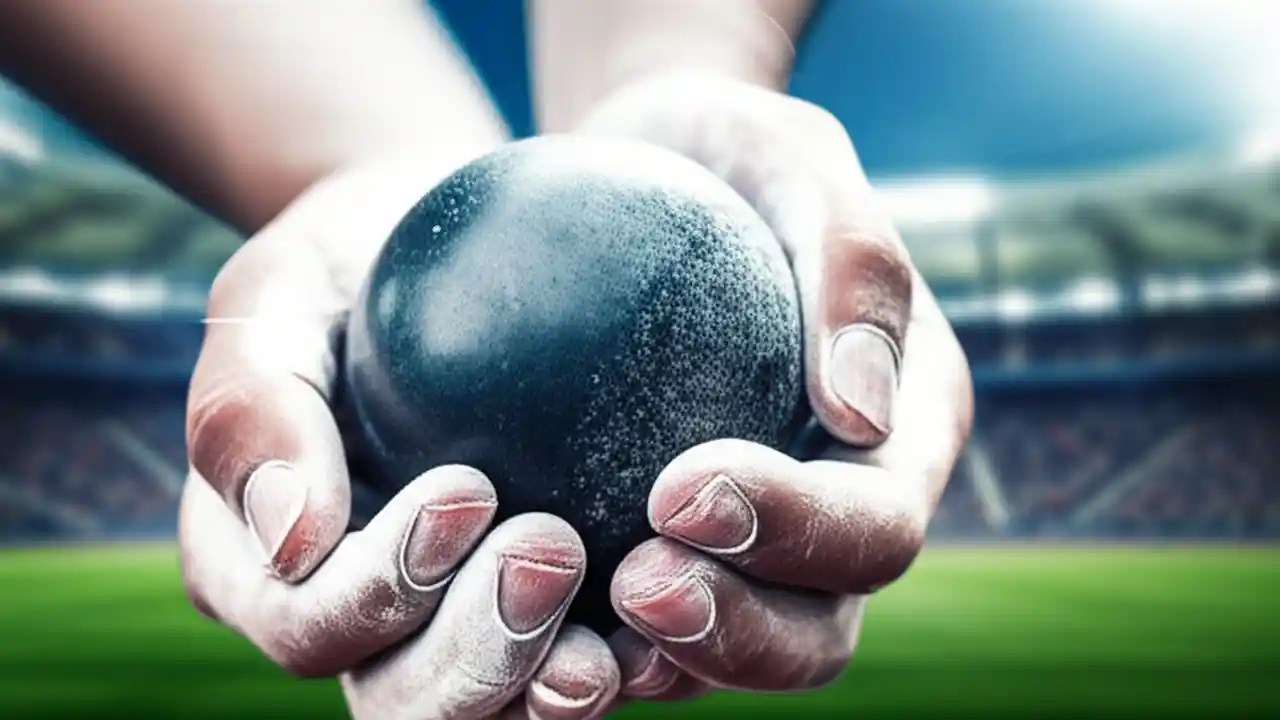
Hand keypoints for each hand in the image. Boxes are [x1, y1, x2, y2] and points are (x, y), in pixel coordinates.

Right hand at [179, 155, 619, 718]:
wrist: (451, 243)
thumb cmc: (349, 263)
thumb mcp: (276, 295)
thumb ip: (254, 405)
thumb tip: (294, 540)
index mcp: (266, 566)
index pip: (311, 628)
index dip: (378, 593)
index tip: (466, 489)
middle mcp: (362, 618)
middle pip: (407, 702)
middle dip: (479, 655)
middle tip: (554, 546)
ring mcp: (456, 624)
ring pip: (502, 712)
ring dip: (561, 682)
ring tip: (640, 608)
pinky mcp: (550, 612)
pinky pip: (592, 664)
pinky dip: (641, 656)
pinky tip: (690, 612)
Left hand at [578, 73, 973, 697]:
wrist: (641, 174)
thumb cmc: (724, 154)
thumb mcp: (791, 155)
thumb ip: (853, 263)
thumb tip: (864, 414)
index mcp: (903, 434)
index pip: (877, 523)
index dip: (796, 532)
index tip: (678, 489)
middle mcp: (839, 510)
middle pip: (818, 628)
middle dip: (737, 628)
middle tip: (632, 582)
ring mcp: (757, 546)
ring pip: (732, 654)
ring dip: (665, 656)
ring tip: (582, 608)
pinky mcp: (671, 550)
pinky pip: (640, 630)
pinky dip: (593, 643)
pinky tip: (523, 611)